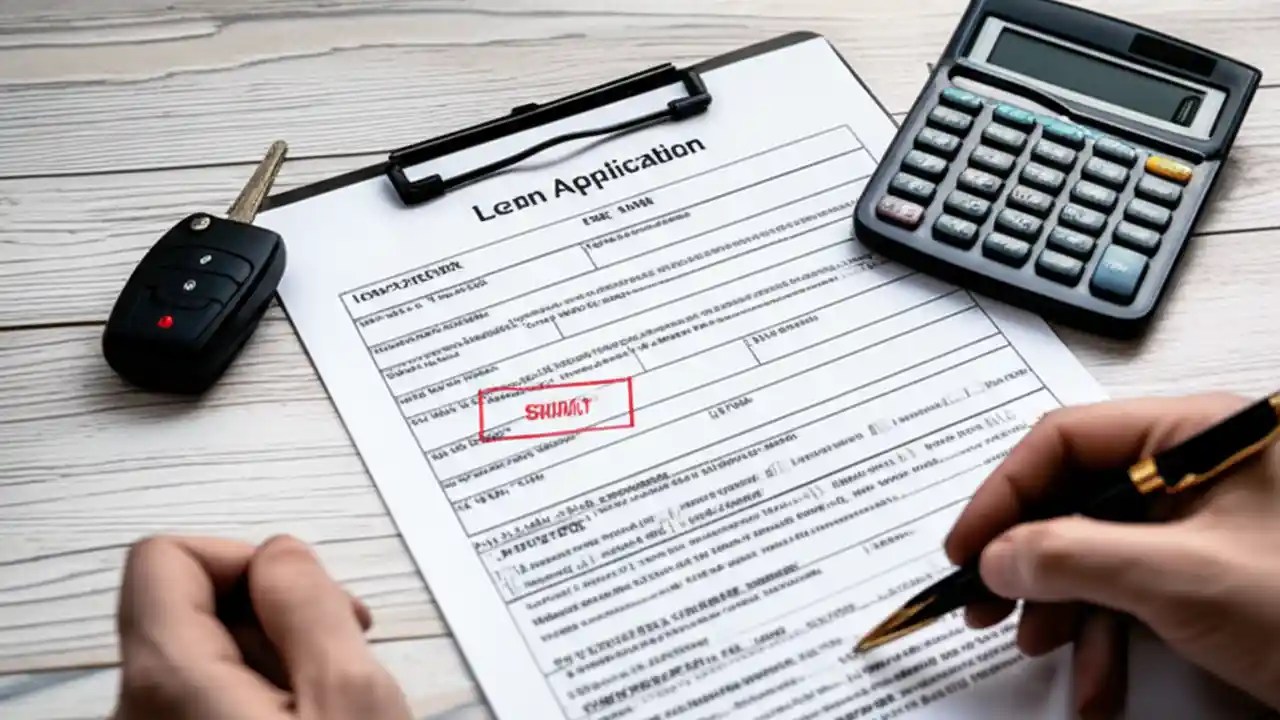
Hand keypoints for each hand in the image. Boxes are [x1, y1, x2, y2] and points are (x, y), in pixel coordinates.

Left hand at [111, 534, 411, 719]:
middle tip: (341, 645)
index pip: (164, 556)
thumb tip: (280, 553)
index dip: (244, 557)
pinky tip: (315, 714)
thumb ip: (310, 604)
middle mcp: (137, 710)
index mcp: (167, 680)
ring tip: (335, 690)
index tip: (304, 596)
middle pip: (185, 602)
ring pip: (202, 652)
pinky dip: (262, 690)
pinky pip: (206, 695)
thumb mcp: (350, 694)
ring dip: (274, 652)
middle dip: (271, 607)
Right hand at [944, 393, 1279, 717]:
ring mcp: (1208, 521)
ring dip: (1064, 607)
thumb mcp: (1183, 579)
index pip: (1067, 439)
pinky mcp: (1215, 570)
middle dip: (1030, 559)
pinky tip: (1096, 676)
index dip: (1004, 492)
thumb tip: (998, 553)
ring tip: (1039, 648)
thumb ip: (1075, 557)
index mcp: (1198, 431)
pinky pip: (1136, 587)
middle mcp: (1198, 467)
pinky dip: (1107, 633)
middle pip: (1077, 495)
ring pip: (1101, 549)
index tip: (967, 546)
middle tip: (985, 602)